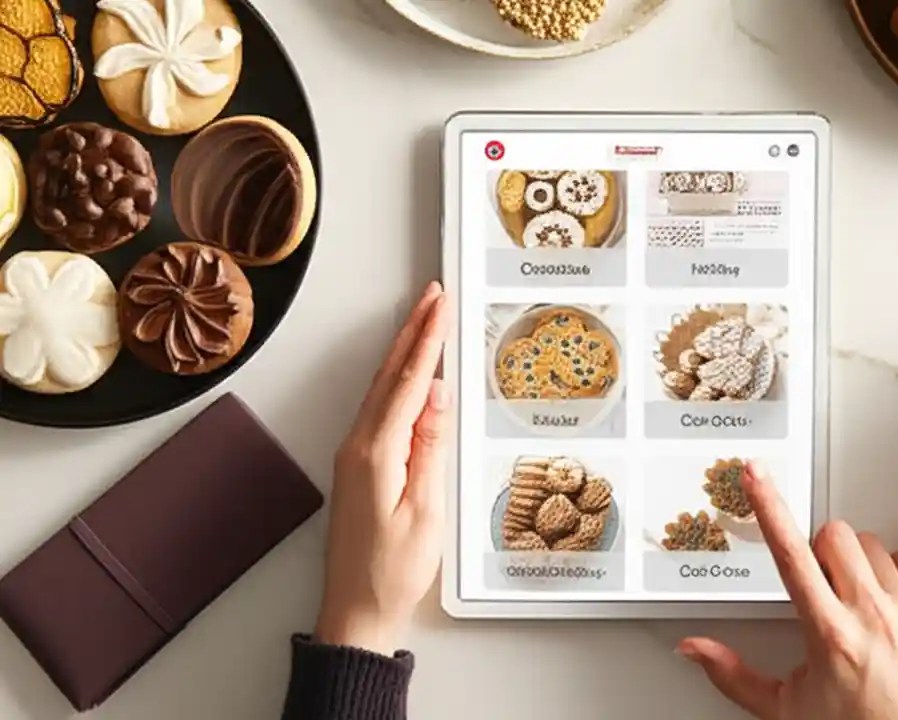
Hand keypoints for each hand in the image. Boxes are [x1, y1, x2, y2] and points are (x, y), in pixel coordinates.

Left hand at [315, 282, 454, 655]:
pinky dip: (398, 385)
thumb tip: (437, 396)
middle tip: (432, 296)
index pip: (409, 382)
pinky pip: (380, 412)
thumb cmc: (392, 572)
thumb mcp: (425, 509)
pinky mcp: (359, 469)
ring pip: (383, 391)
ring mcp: (355, 456)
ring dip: (405, 354)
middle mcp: (358, 446)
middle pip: (390, 377)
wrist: (355, 613)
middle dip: (413, 332)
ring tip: (424, 323)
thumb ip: (430, 447)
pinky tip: (412, 379)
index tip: (440, 305)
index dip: (427, 340)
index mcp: (376, 452)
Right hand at [678, 463, 897, 719]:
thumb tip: (695, 650)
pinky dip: (890, 572)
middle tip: (816, 581)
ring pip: (871, 543)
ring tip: (849, 597)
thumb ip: (733, 674)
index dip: (768, 507)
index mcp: (828, 633)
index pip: (790, 554)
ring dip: (853, 560)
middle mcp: (869, 615)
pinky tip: (882, 599)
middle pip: (833, 535)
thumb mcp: (783, 709)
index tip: (756, 476)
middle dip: (817, 548)